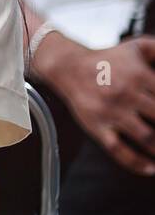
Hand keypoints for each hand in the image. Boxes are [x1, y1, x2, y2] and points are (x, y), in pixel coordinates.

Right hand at [48, 34, 154, 175]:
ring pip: (147, 138)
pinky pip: (119, 151)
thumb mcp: (138, 47)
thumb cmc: (108, 60)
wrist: (69, 66)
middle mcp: (126, 94)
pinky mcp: (97, 126)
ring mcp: (111, 112)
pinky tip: (151, 168)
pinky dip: (137, 163)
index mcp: (139, 75)